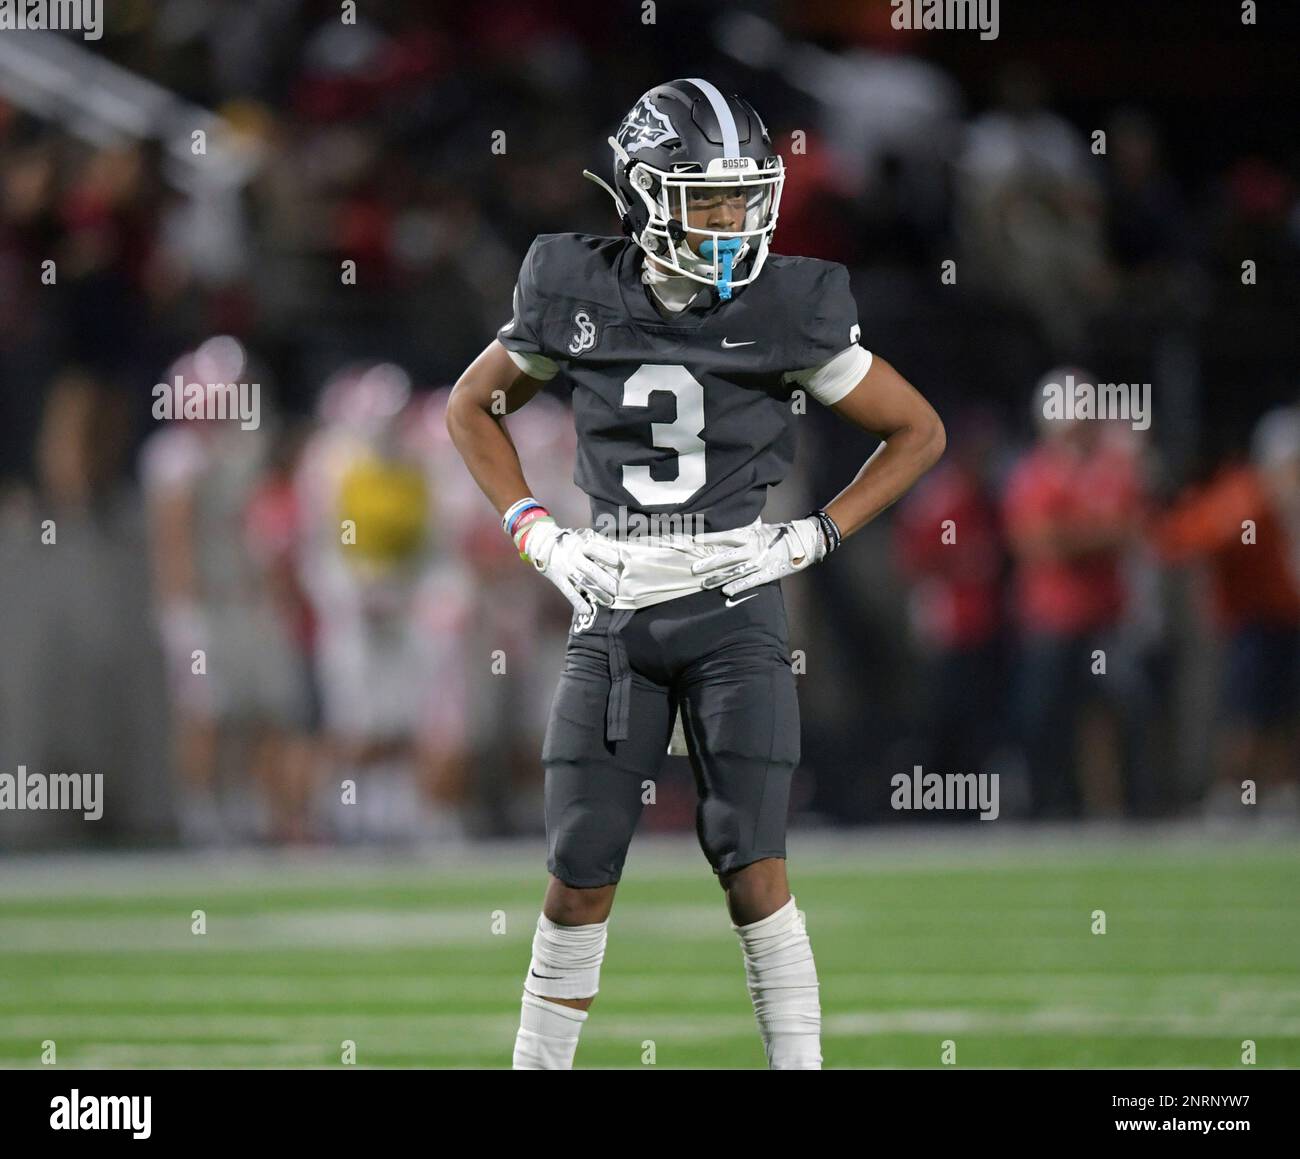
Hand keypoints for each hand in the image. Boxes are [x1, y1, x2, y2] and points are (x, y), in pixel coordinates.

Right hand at [523, 520, 620, 617]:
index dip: (607, 555)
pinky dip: (578, 602)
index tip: (620, 562)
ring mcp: (565, 569)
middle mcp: (573, 557)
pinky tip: (587, 610)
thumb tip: (620, 549)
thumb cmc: (570, 541)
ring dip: (596, 593)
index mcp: (580, 546)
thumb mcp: (582, 537)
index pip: (595, 550)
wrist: (543, 543)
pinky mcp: (559, 579)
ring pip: (582, 582)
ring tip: (609, 601)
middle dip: (605, 580)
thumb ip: (599, 543)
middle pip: (591, 570)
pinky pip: (569, 591)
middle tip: (619, 589)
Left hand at [690, 517, 825, 595]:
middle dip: (710, 563)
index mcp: (751, 535)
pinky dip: (738, 586)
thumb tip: (734, 525)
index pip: (726, 536)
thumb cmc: (781, 533)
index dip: (711, 538)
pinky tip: (726, 591)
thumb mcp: (762, 527)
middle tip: (694, 568)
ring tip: (704, 584)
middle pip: (727, 556)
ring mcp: (759, 562)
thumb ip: (747, 528)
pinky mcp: (767, 574)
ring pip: (735, 571)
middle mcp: (752, 549)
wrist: (804, 541)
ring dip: (719, 578)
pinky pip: (750, 581)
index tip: (695, 540)